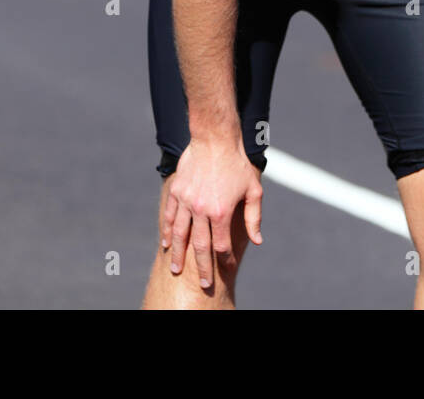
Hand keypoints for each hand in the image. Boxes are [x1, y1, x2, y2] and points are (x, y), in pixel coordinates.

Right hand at [162, 138, 263, 288]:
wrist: (214, 139)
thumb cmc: (237, 164)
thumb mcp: (253, 190)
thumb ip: (254, 217)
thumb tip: (257, 240)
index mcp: (221, 212)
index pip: (221, 245)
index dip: (225, 258)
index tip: (227, 266)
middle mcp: (201, 209)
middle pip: (200, 246)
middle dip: (202, 267)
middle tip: (203, 284)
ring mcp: (186, 201)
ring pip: (179, 234)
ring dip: (178, 254)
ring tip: (176, 269)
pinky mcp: (176, 192)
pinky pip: (169, 216)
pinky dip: (167, 232)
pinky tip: (166, 243)